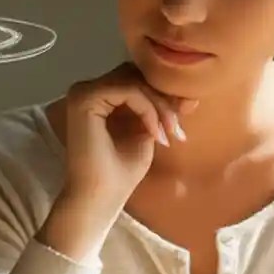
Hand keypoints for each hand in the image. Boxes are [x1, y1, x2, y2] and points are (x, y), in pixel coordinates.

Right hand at [61, 62, 195, 216]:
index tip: (185, 115)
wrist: (101, 198)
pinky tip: (155, 134)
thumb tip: (190, 97)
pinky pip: (129, 90)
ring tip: (168, 133)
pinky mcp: (85, 99)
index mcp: (101, 96)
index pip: (137, 78)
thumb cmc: (122, 172)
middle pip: (137, 74)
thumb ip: (161, 110)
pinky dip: (148, 110)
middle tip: (177, 129)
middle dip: (163, 99)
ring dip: (159, 106)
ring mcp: (83, 92)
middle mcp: (88, 89)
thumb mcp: (149, 132)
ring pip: (135, 81)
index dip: (163, 93)